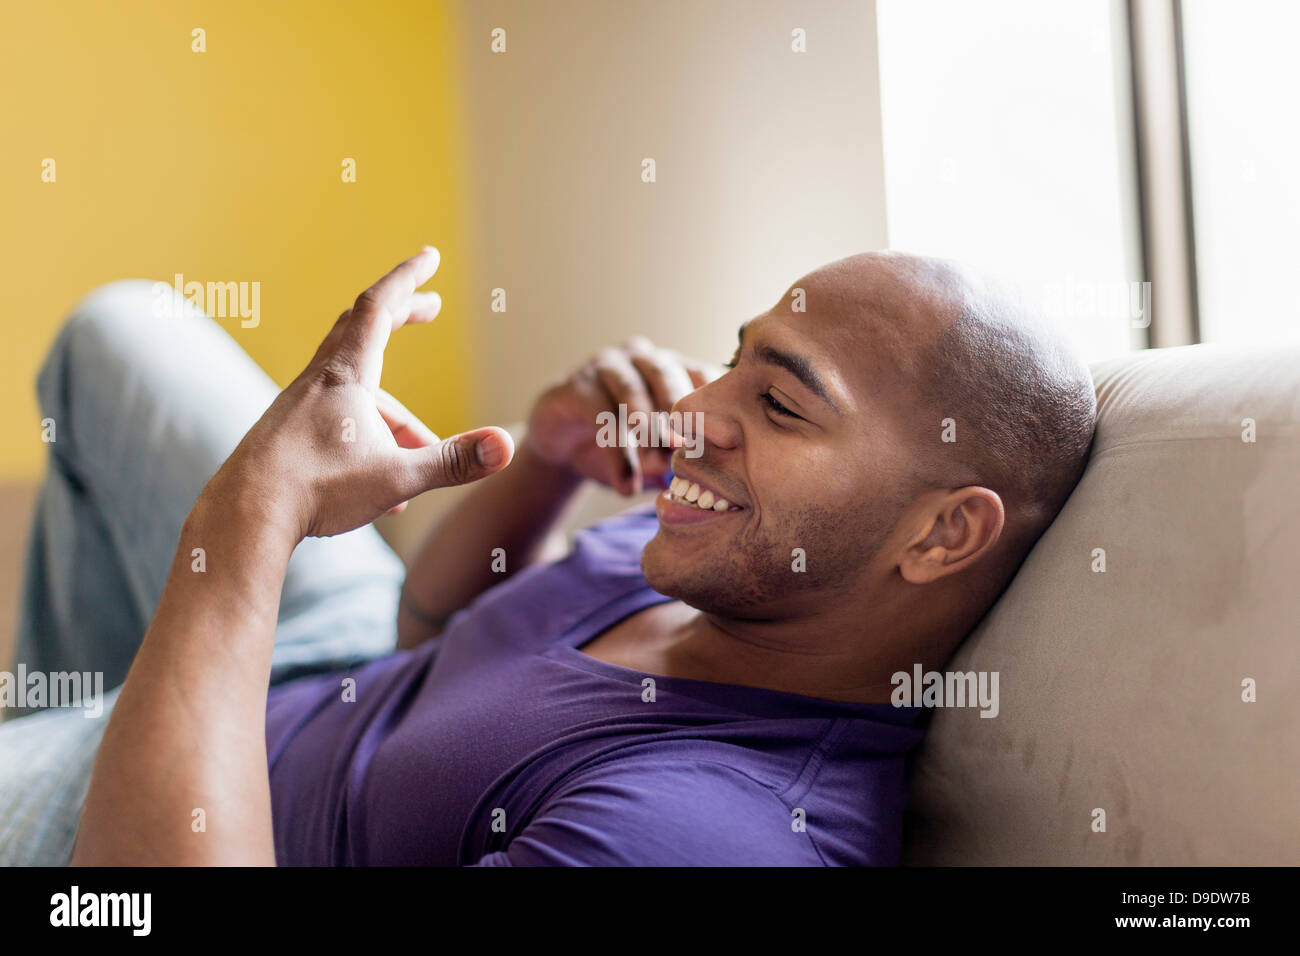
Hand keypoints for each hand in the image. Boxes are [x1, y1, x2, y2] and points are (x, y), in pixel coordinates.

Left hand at [209, 247, 514, 540]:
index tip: (429, 256)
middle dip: (400, 316)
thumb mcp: (397, 476)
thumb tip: (507, 447)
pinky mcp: (285, 436)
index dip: (408, 278)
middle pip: (361, 330)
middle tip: (429, 310)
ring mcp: (296, 408)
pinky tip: (382, 494)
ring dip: (393, 415)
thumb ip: (454, 461)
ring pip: (356, 394)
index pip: (379, 307)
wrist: (242, 518)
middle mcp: (317, 382)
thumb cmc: (316, 490)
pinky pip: (336, 423)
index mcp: (346, 376)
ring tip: (418, 461)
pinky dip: (368, 440)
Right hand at [524, 336, 722, 494]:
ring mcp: (607, 366)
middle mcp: (641, 358)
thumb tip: (717, 481)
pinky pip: (598, 413)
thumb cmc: (622, 445)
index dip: (714, 403)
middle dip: (679, 416)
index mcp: (671, 366)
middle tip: (689, 450)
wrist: (563, 449)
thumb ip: (684, 459)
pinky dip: (615, 452)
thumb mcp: (658, 453)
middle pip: (666, 376)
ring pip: (631, 391)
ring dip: (647, 430)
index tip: (729, 439)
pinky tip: (626, 483)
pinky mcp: (576, 385)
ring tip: (658, 466)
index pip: (700, 374)